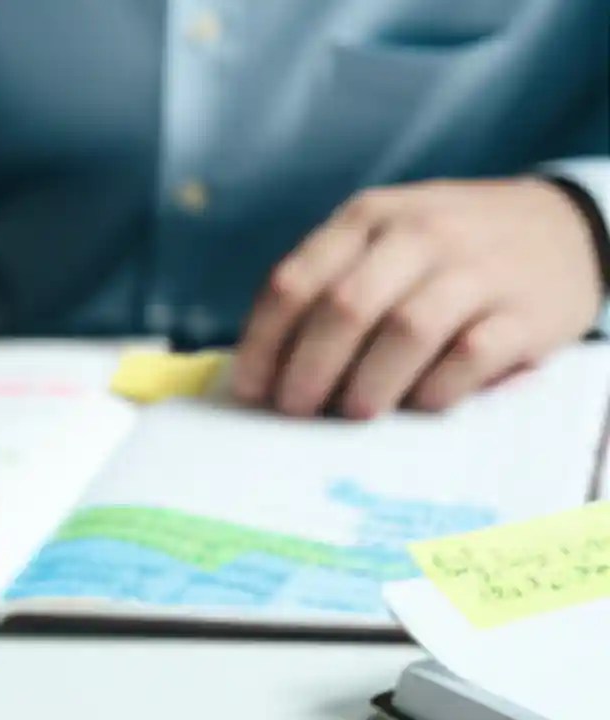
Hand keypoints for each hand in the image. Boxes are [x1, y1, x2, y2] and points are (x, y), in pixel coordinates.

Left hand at [232, 178, 602, 418]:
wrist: (562, 227)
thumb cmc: (445, 251)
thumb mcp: (382, 240)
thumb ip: (329, 285)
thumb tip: (267, 368)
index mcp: (367, 217)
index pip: (294, 282)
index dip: (264, 343)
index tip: (250, 389)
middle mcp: (419, 233)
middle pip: (344, 308)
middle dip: (308, 369)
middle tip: (295, 409)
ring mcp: (476, 269)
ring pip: (406, 330)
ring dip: (368, 382)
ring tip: (352, 411)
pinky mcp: (526, 311)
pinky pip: (469, 356)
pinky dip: (434, 390)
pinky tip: (418, 403)